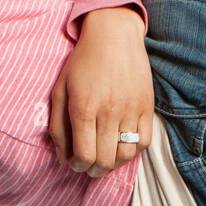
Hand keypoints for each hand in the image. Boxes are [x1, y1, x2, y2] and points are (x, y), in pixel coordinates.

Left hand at [50, 7, 152, 177]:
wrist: (114, 34)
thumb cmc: (82, 62)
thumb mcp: (60, 90)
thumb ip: (57, 126)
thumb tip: (62, 156)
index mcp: (83, 108)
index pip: (83, 155)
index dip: (76, 166)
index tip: (74, 163)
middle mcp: (109, 111)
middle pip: (104, 161)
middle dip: (93, 170)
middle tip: (88, 166)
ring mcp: (131, 110)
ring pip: (125, 155)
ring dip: (113, 164)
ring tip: (105, 159)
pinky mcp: (147, 106)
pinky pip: (144, 142)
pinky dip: (132, 151)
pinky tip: (121, 146)